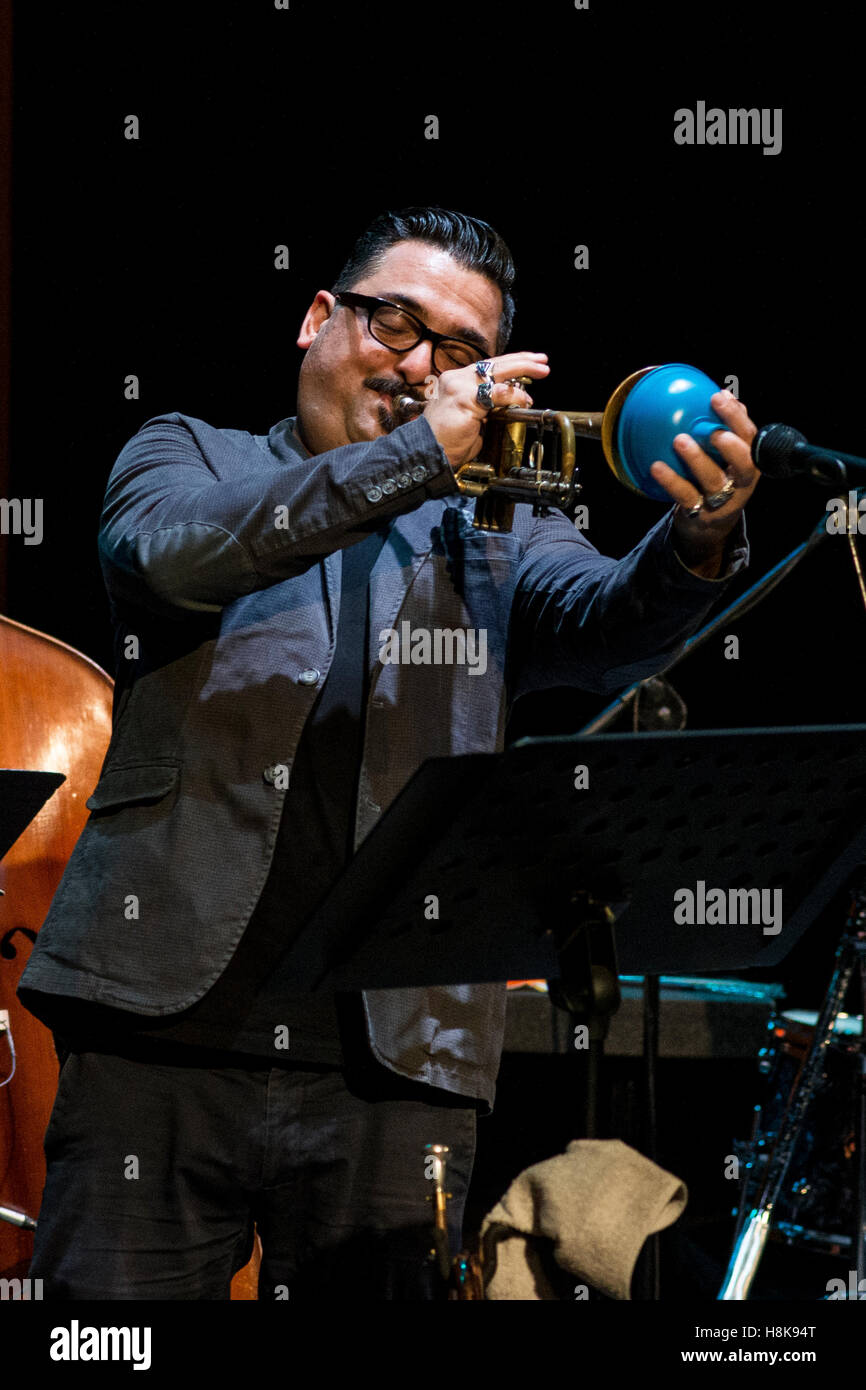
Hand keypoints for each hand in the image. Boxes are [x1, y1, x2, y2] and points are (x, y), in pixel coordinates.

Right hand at [421, 352, 549, 469]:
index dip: (511, 363)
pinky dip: (514, 395)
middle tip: (543, 360)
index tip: (531, 362)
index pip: (487, 366)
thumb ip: (487, 406)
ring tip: (541, 371)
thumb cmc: (446, 441)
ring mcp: (459, 388)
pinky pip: (496, 393)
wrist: (426, 454)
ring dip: (523, 370)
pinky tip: (525, 399)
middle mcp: (456, 379)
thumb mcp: (471, 418)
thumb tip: (511, 402)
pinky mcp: (464, 399)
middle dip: (523, 360)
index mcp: (456, 381)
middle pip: (494, 363)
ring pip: (497, 372)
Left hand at [649, 390, 759, 576]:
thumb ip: (727, 428)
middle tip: (711, 429)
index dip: (736, 417)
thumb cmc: (717, 479)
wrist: (709, 527)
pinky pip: (686, 497)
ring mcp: (723, 501)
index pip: (750, 437)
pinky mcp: (701, 515)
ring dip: (697, 459)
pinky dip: (671, 481)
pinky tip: (656, 466)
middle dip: (729, 444)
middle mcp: (741, 483)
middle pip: (744, 463)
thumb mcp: (726, 457)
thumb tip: (726, 395)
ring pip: (713, 480)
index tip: (718, 396)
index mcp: (749, 463)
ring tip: (680, 440)